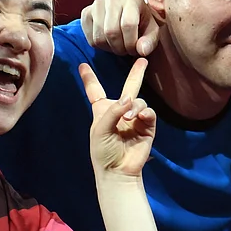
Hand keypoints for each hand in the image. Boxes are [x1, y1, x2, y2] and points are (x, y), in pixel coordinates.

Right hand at [81, 0, 159, 55]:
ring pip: (99, 37)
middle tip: (126, 50)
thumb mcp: (152, 31)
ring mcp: (97, 4)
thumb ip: (150, 42)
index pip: (128, 24)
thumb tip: (141, 51)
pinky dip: (100, 46)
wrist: (127, 10)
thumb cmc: (142, 22)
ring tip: (118, 45)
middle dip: (120, 48)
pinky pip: (90, 38)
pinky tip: (109, 41)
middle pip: (111, 32)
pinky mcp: (86, 12)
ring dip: (110, 48)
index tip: (135, 50)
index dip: (131, 43)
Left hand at [81, 58, 156, 177]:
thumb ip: (112, 111)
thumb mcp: (99, 129)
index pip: (95, 91)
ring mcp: (135, 119)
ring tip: (129, 117)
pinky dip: (144, 112)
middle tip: (143, 60)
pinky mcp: (147, 127)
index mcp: (103, 111)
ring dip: (134, 105)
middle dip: (136, 74)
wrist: (117, 170)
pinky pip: (149, 113)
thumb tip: (129, 98)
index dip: (89, 78)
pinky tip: (139, 116)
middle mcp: (120, 112)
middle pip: (129, 88)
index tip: (82, 65)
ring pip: (138, 101)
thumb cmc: (102, 151)